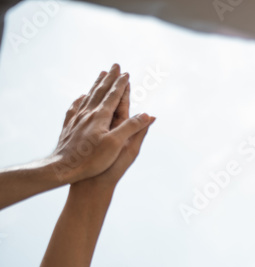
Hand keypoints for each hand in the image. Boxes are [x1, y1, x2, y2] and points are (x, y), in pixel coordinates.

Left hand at [51, 65, 154, 185]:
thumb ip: (131, 128)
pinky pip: (75, 107)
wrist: (63, 168)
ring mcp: (76, 119)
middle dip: (109, 79)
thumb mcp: (117, 145)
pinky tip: (80, 97)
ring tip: (100, 75)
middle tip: (114, 66)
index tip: (126, 73)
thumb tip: (147, 115)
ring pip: (88, 97)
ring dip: (96, 85)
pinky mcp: (69, 127)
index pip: (113, 96)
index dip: (120, 84)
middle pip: (100, 91)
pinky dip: (80, 99)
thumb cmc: (92, 159)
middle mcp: (87, 114)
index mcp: (100, 116)